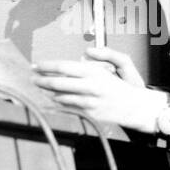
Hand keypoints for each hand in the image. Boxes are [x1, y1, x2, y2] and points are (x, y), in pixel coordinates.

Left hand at [32, 51, 166, 132]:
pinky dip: (60, 102)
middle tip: (33, 78)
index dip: (46, 66)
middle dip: (41, 80)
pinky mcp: (90, 113)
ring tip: (42, 88)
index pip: (63, 67)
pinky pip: (69, 106)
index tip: (36, 66)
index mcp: (95, 72)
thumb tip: (83, 56)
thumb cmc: (124, 87)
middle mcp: (90, 87)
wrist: (137, 108)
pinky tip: (56, 98)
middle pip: (57, 82)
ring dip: (48, 92)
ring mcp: (89, 101)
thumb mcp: (118, 64)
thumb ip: (101, 57)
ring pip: (61, 96)